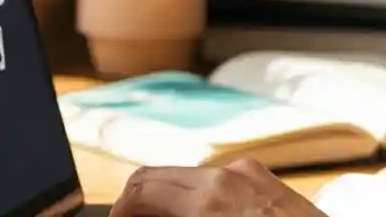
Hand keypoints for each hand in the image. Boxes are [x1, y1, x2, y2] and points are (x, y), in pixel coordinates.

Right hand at [109, 160, 328, 216]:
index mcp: (207, 200)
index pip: (139, 188)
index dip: (118, 211)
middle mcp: (227, 176)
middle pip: (158, 176)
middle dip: (139, 205)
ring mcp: (249, 173)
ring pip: (188, 179)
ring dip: (169, 202)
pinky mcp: (266, 179)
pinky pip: (219, 182)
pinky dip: (199, 199)